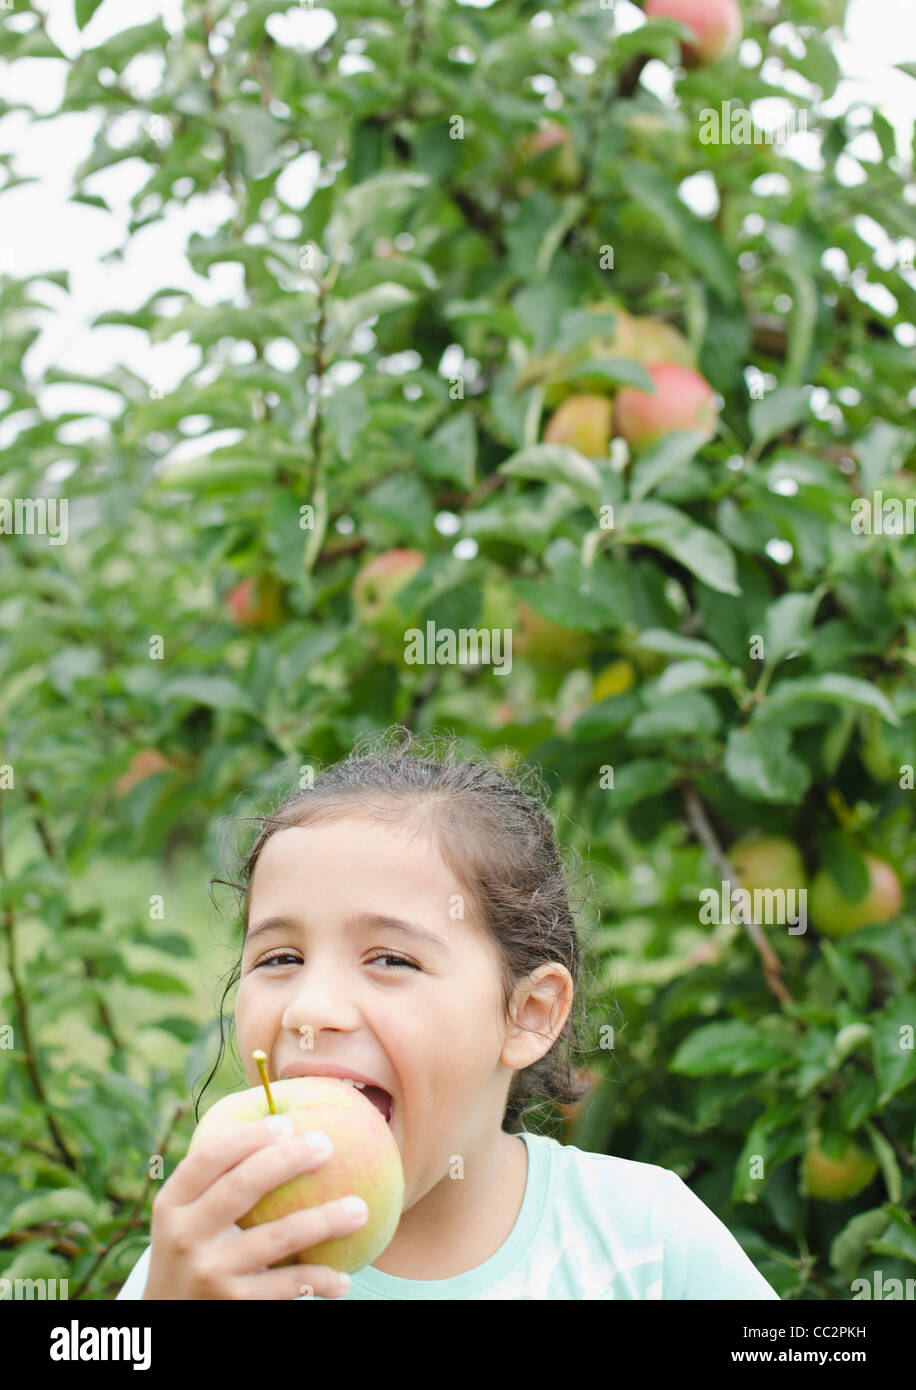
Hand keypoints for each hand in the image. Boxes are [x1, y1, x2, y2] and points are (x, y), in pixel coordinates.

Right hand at [142, 1116, 368, 1298]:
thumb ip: (218, 1179)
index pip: (208, 1158)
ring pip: (277, 1237)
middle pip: (242, 1187)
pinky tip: (344, 1277)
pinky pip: (285, 1287)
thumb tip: (284, 1125)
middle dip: (288, 1160)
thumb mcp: (186, 1215)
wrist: (168, 1317)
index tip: (287, 1123)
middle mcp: (185, 1235)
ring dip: (324, 1221)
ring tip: (359, 1209)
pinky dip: (318, 1280)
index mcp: (172, 1203)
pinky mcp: (232, 1303)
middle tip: (327, 1144)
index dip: (247, 1137)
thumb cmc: (194, 1248)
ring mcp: (209, 1271)